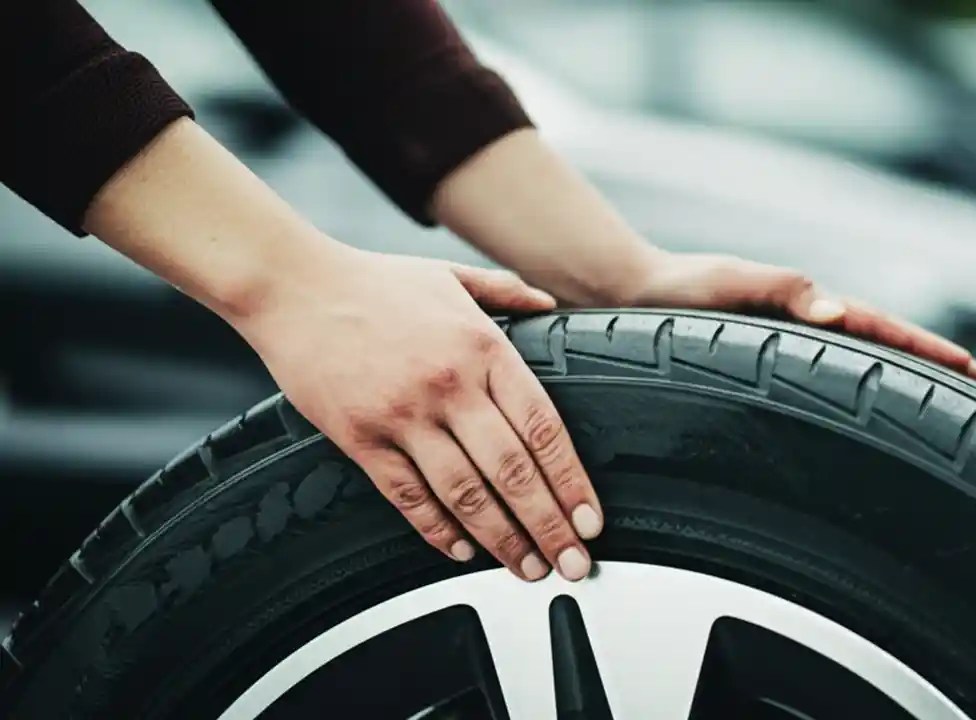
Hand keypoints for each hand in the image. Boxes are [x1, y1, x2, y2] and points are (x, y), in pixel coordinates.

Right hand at [235, 245, 603, 581]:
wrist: (292, 286)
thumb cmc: (374, 281)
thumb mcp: (451, 277)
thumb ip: (507, 293)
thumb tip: (551, 305)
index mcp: (482, 347)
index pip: (543, 428)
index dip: (571, 482)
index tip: (590, 519)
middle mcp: (449, 385)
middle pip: (512, 471)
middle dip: (549, 527)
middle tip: (573, 564)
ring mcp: (403, 415)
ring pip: (464, 494)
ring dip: (502, 540)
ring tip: (527, 569)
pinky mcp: (360, 438)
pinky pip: (407, 497)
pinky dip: (438, 530)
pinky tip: (462, 552)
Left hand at [629, 251, 975, 378]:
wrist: (626, 297)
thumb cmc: (675, 291)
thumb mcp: (730, 282)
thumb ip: (781, 289)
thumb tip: (835, 311)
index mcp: (803, 306)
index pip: (877, 327)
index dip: (922, 349)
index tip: (968, 368)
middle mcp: (800, 328)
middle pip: (877, 346)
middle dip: (923, 366)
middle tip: (972, 390)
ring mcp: (783, 347)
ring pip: (851, 366)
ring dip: (893, 381)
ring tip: (930, 408)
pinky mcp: (759, 366)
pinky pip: (817, 382)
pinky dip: (849, 394)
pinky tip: (857, 420)